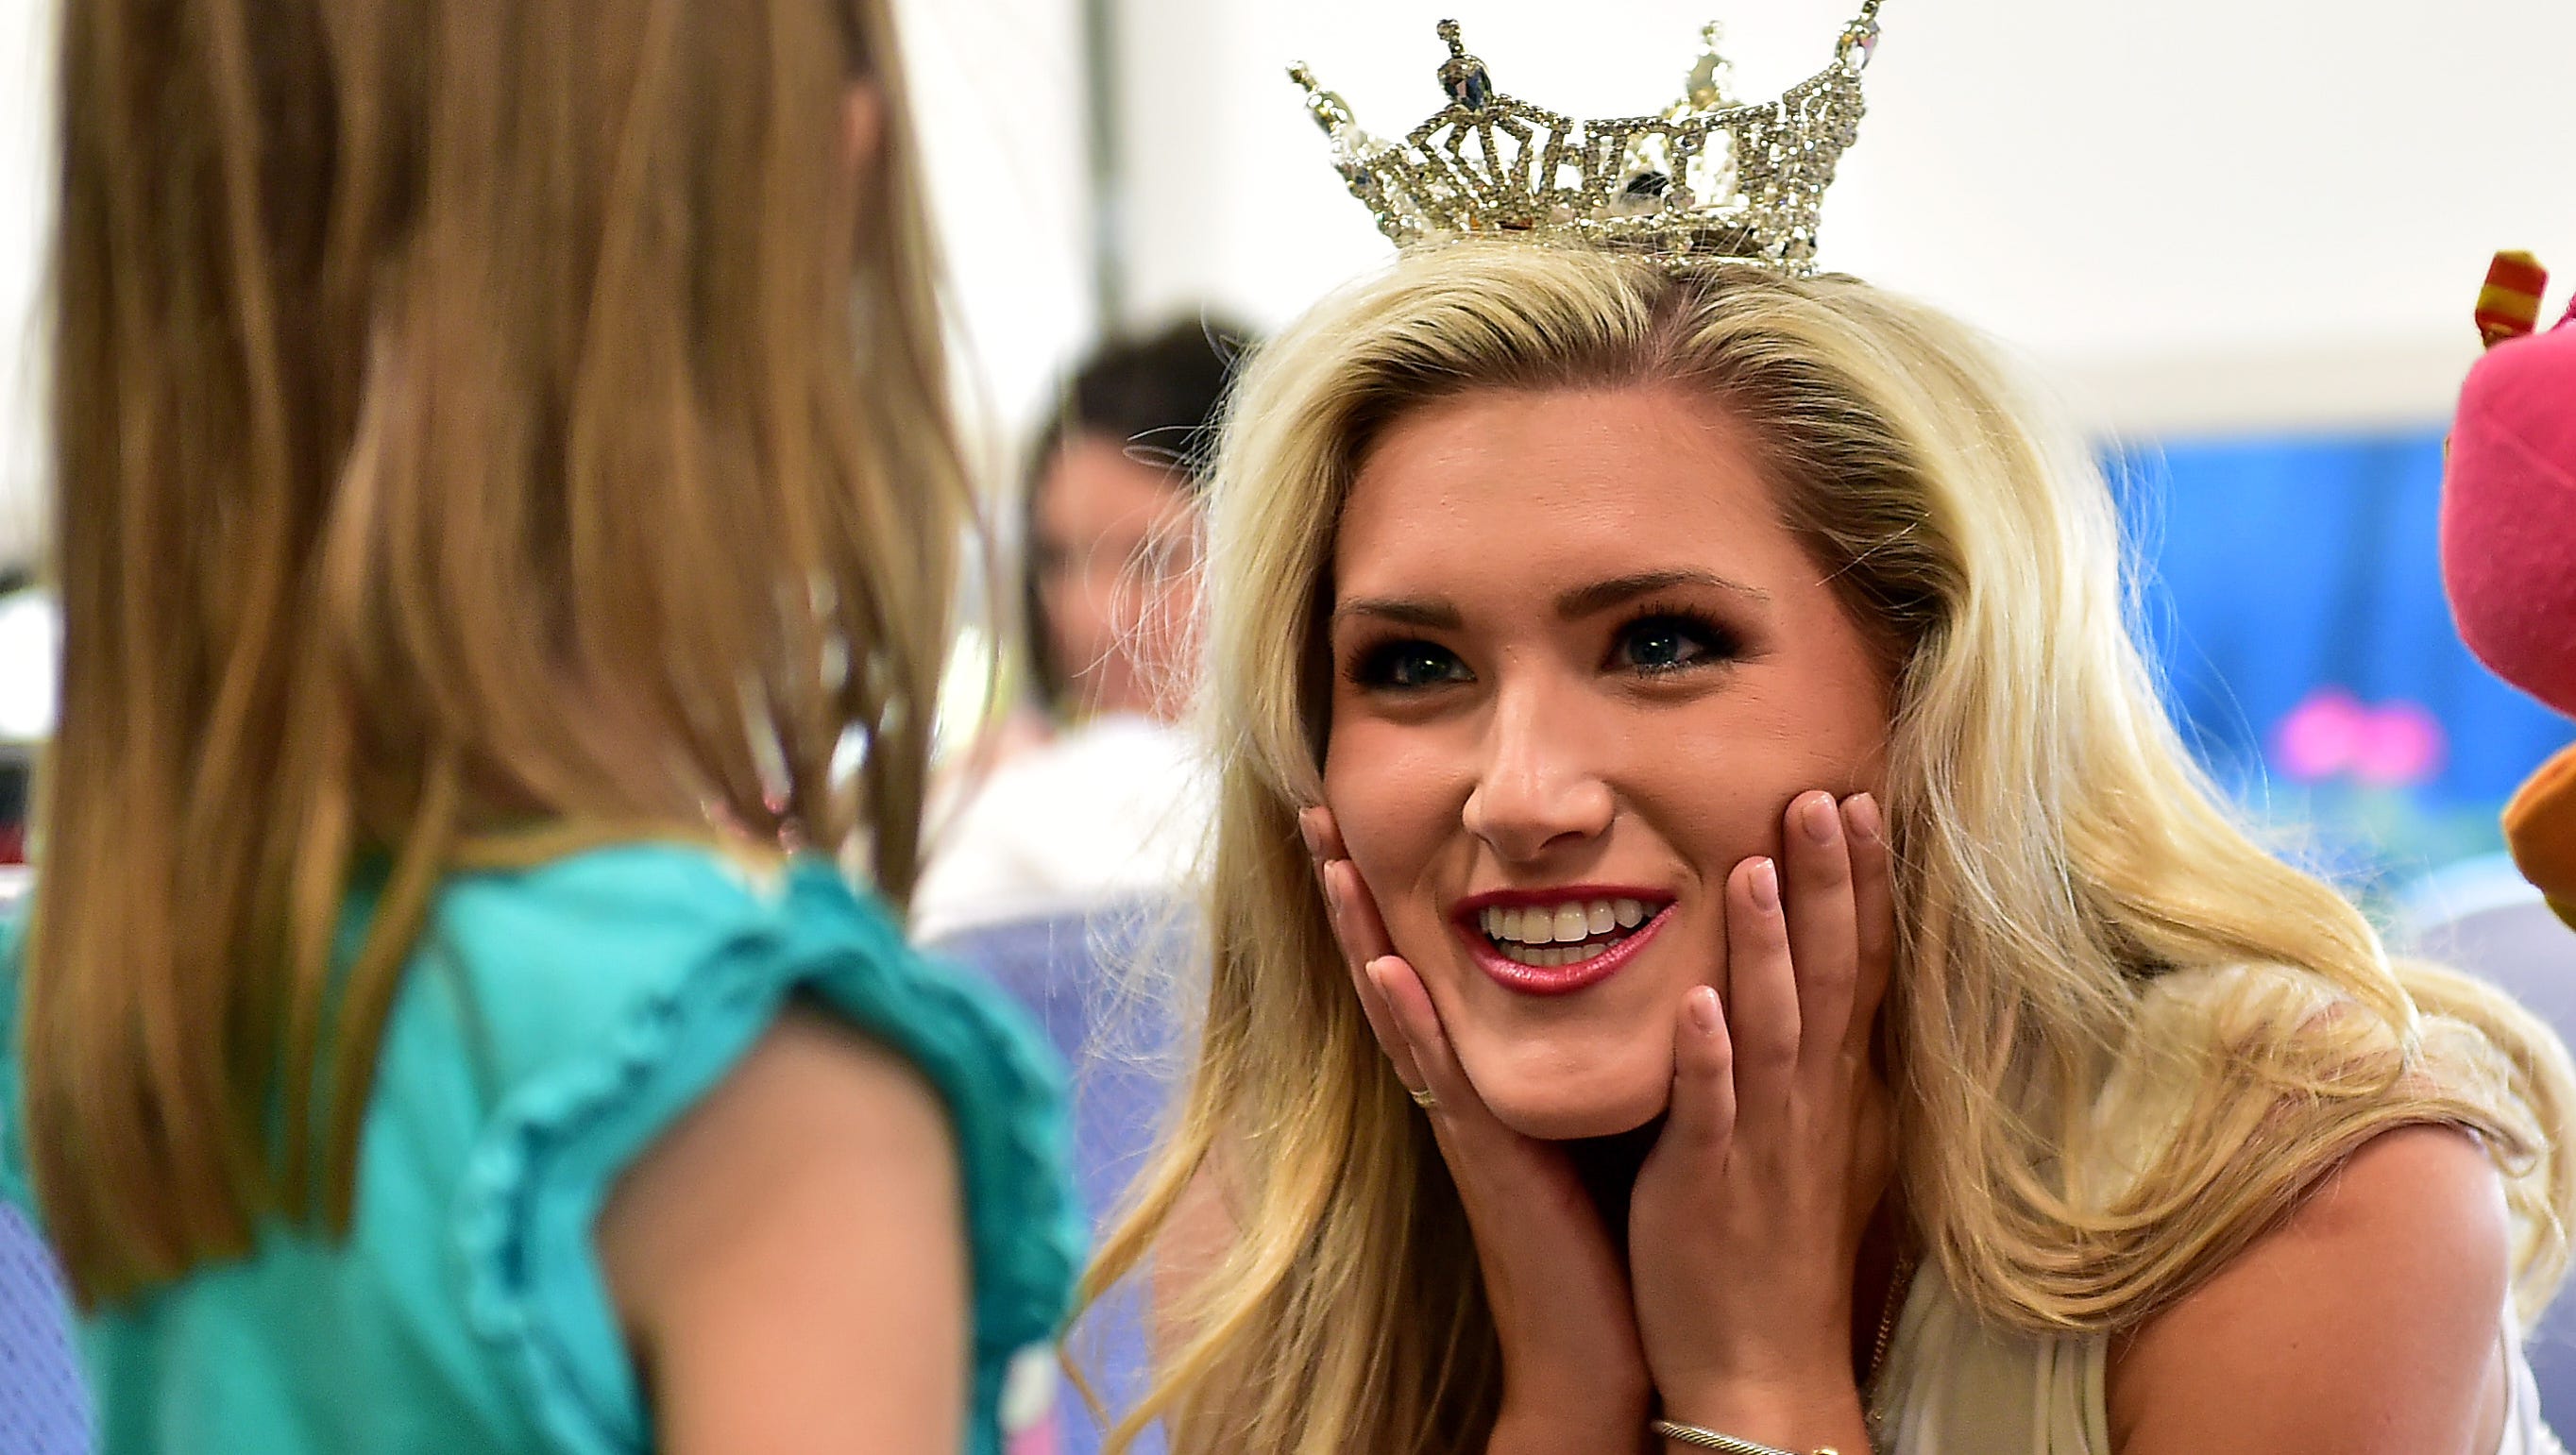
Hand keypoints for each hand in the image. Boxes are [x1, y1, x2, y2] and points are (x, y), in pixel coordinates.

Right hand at [1300, 807, 1653, 1449]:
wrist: (1598, 1352)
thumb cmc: (1601, 1238)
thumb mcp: (1584, 1120)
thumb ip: (1577, 1057)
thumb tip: (1604, 972)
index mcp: (1480, 1076)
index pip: (1423, 964)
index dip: (1385, 893)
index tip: (1355, 814)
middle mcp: (1457, 1090)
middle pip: (1386, 970)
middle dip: (1348, 891)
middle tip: (1311, 808)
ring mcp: (1463, 1124)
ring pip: (1400, 1011)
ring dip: (1359, 934)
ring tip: (1328, 860)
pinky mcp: (1488, 1162)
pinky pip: (1446, 1079)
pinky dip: (1413, 1022)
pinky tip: (1390, 967)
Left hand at [1628, 791, 1897, 1447]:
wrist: (1758, 1369)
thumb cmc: (1769, 1250)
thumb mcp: (1804, 1142)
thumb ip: (1806, 1063)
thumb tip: (1817, 991)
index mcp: (1825, 1089)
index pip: (1854, 967)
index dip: (1861, 885)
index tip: (1860, 799)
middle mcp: (1805, 1105)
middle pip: (1826, 976)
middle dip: (1828, 884)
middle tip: (1822, 793)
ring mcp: (1759, 1144)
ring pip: (1771, 1030)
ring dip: (1766, 949)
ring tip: (1757, 864)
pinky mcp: (1704, 1189)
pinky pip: (1709, 1115)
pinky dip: (1708, 1060)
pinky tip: (1698, 1004)